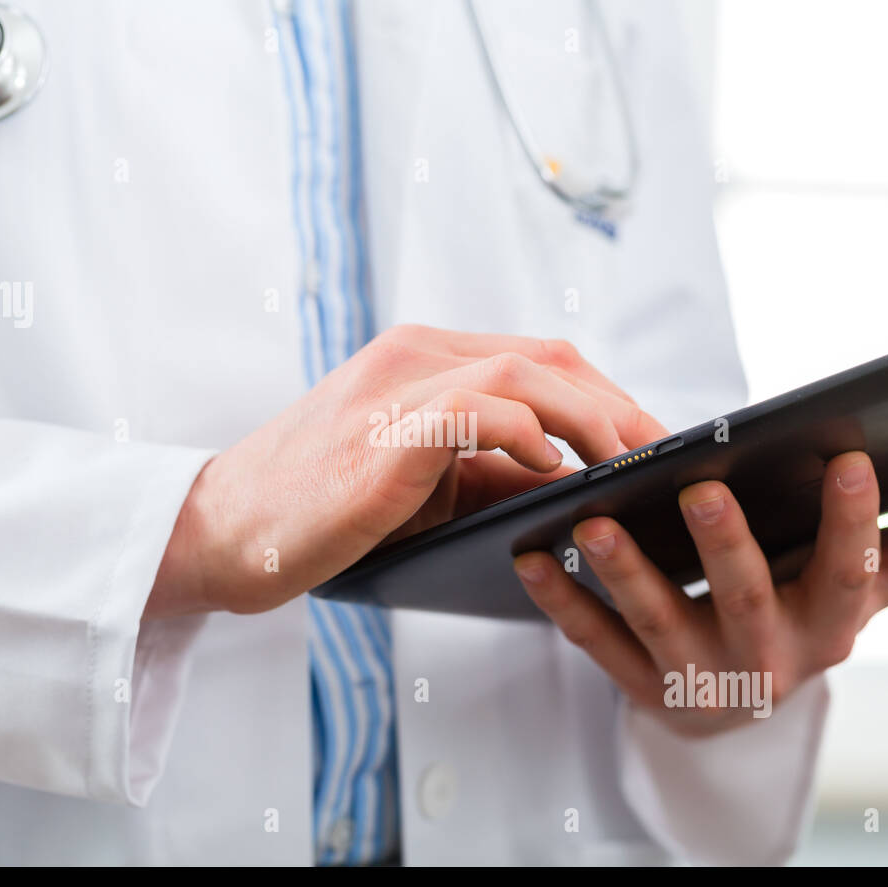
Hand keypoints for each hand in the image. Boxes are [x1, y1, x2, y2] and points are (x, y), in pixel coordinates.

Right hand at [146, 324, 665, 616]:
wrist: (221, 530)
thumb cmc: (323, 512)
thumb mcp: (420, 485)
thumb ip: (490, 472)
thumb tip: (577, 486)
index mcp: (424, 360)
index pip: (540, 359)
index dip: (606, 395)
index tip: (651, 440)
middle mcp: (415, 355)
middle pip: (549, 356)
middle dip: (619, 404)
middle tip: (667, 454)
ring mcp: (397, 386)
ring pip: (526, 373)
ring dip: (593, 417)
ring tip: (630, 463)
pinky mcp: (384, 430)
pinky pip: (478, 411)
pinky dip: (530, 434)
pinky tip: (556, 470)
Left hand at [513, 453, 887, 735]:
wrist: (744, 706)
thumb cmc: (808, 614)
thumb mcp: (871, 585)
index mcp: (832, 624)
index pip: (854, 574)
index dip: (854, 522)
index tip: (849, 457)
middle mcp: (770, 658)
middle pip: (749, 599)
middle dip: (728, 547)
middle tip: (701, 489)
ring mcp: (700, 679)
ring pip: (659, 623)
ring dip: (626, 573)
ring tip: (592, 521)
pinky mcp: (641, 689)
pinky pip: (595, 643)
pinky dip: (561, 602)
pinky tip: (529, 555)